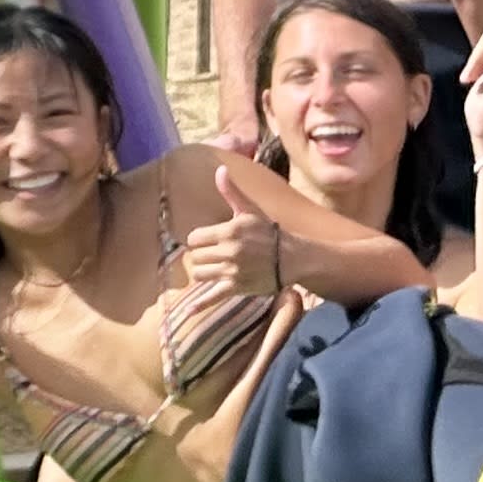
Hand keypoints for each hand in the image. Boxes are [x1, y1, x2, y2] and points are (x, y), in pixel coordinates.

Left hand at [178, 162, 301, 302]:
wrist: (292, 257)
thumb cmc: (269, 232)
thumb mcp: (250, 210)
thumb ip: (231, 192)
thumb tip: (220, 170)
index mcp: (229, 231)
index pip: (195, 238)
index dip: (200, 240)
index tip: (209, 241)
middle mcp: (229, 251)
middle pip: (196, 257)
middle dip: (203, 256)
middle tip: (216, 255)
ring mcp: (232, 271)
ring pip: (200, 274)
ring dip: (204, 272)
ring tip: (215, 268)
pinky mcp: (237, 287)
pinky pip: (214, 296)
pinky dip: (202, 304)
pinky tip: (191, 311)